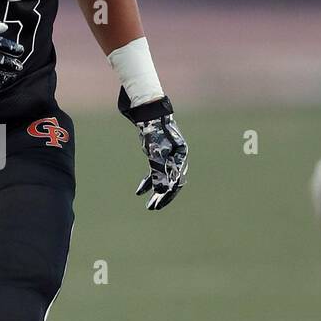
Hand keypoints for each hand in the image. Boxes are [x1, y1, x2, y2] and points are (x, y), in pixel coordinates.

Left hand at [119, 88, 187, 209]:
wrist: (148, 112)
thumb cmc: (154, 130)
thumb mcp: (155, 153)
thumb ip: (159, 172)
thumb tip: (162, 192)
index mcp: (181, 156)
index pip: (177, 180)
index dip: (168, 195)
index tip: (157, 204)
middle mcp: (177, 158)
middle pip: (172, 181)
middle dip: (162, 196)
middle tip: (153, 208)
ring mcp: (167, 156)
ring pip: (163, 178)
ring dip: (155, 191)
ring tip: (149, 205)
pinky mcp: (157, 155)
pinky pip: (154, 172)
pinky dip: (147, 182)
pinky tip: (139, 192)